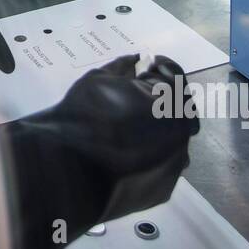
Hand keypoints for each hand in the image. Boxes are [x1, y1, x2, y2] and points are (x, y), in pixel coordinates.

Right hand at [0, 53, 199, 248]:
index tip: (143, 71)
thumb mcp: (98, 78)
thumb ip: (123, 66)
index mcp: (169, 99)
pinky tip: (128, 158)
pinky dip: (152, 160)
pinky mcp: (165, 189)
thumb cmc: (83, 116)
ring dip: (159, 134)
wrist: (68, 167)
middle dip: (161, 103)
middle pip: (180, 110)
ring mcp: (175, 162)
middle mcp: (181, 131)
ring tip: (128, 134)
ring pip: (175, 142)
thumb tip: (136, 59)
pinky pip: (165, 168)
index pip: (174, 75)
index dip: (156, 70)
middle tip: (133, 104)